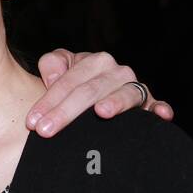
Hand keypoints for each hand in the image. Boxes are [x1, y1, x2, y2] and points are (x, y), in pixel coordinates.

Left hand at [27, 49, 174, 136]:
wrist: (95, 94)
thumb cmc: (73, 83)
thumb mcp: (59, 68)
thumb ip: (52, 64)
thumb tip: (53, 78)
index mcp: (95, 62)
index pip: (68, 81)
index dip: (48, 101)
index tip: (32, 121)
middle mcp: (117, 72)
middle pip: (90, 90)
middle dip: (66, 111)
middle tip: (46, 131)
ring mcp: (134, 88)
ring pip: (125, 94)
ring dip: (114, 102)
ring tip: (101, 113)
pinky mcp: (150, 104)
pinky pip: (157, 105)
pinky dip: (160, 108)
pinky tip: (160, 115)